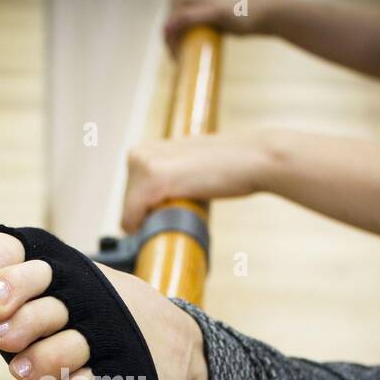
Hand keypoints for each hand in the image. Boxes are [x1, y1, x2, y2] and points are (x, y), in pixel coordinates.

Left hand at [121, 132, 272, 232]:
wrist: (252, 159)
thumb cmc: (226, 169)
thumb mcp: (185, 170)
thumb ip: (167, 181)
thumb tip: (154, 211)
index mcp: (142, 150)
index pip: (129, 198)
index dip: (150, 213)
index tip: (176, 208)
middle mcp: (137, 153)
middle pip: (127, 208)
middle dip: (151, 217)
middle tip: (185, 205)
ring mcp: (142, 165)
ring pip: (129, 216)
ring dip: (154, 222)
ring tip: (186, 204)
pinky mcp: (153, 179)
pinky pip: (132, 220)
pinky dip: (146, 229)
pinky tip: (174, 217)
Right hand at [163, 0, 262, 56]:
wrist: (263, 14)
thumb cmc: (242, 12)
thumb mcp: (215, 14)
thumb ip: (190, 18)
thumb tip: (166, 27)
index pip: (168, 22)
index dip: (170, 42)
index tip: (178, 60)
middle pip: (172, 26)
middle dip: (174, 45)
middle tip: (182, 64)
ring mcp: (194, 6)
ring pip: (180, 30)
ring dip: (180, 46)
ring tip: (186, 62)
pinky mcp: (203, 16)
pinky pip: (190, 31)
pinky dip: (190, 43)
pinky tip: (192, 55)